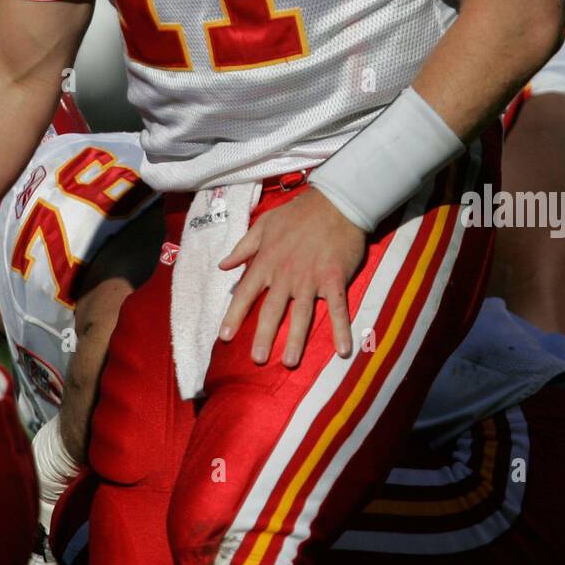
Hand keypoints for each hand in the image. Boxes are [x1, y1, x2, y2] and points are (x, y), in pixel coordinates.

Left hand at [218, 188, 365, 367]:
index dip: (234, 316)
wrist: (335, 202)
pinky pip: (336, 308)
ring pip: (301, 314)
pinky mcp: (334, 279)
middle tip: (257, 360)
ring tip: (289, 362)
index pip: (246, 293)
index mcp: (267, 262)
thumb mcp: (264, 225)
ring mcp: (311, 278)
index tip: (224, 337)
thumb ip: (243, 248)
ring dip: (296, 340)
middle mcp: (286, 274)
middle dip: (263, 336)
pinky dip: (340, 329)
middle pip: (271, 310)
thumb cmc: (298, 213)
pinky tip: (342, 350)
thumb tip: (223, 266)